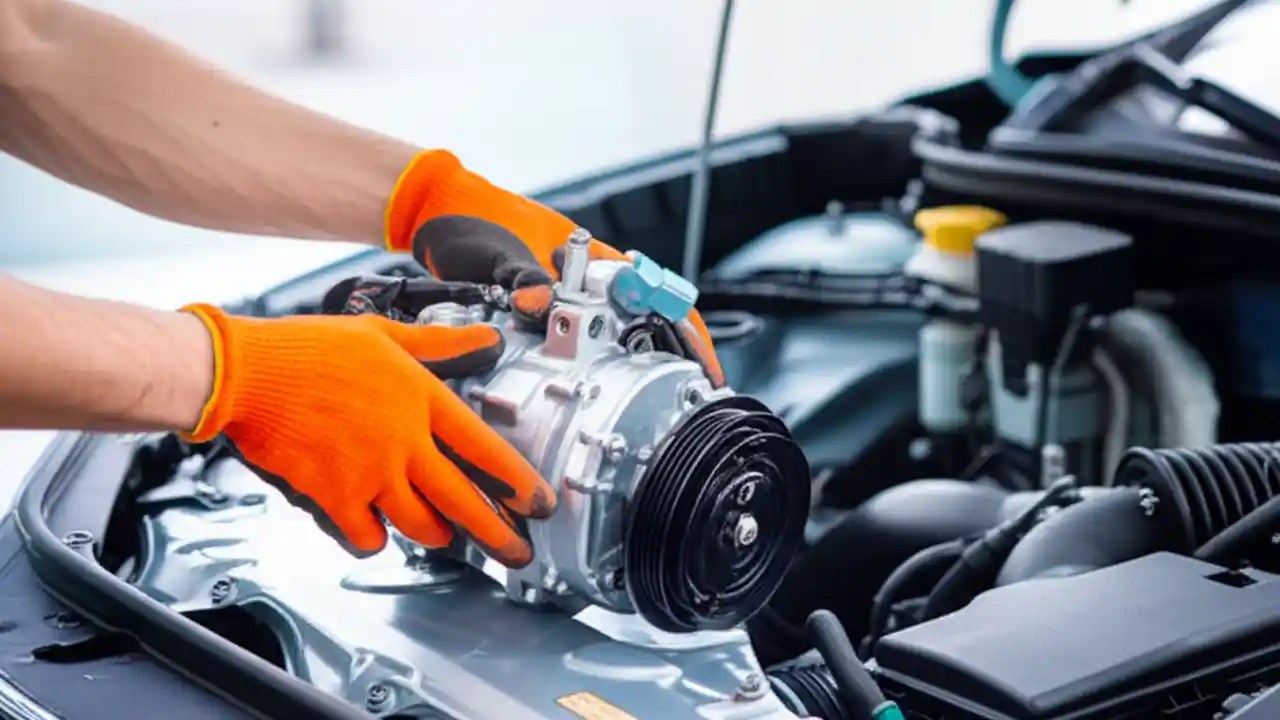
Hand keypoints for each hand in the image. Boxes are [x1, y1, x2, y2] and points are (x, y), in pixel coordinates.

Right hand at [182, 304, 553, 566]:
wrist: (247, 372)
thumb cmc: (307, 349)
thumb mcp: (384, 333)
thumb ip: (440, 344)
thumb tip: (486, 338)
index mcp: (421, 399)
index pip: (486, 450)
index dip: (518, 482)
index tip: (538, 502)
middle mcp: (404, 442)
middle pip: (465, 502)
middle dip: (499, 534)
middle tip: (517, 551)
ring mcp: (371, 474)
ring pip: (423, 525)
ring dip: (440, 534)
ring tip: (448, 536)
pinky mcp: (335, 497)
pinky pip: (369, 536)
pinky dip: (376, 538)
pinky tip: (377, 530)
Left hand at [382, 150, 723, 385]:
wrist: (436, 212)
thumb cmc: (470, 219)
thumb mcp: (497, 252)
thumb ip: (522, 280)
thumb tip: (541, 307)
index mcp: (595, 259)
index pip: (660, 298)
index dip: (688, 338)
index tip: (704, 374)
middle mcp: (591, 280)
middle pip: (646, 327)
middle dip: (667, 363)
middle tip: (682, 403)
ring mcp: (570, 299)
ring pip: (615, 340)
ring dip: (631, 368)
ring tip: (646, 405)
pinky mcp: (545, 315)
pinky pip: (579, 347)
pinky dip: (590, 367)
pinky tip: (590, 389)